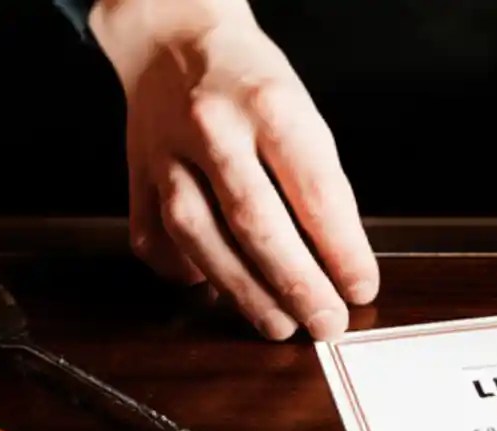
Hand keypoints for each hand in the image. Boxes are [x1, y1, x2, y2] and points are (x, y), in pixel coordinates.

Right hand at [90, 0, 377, 340]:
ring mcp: (166, 154)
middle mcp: (213, 128)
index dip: (341, 250)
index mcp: (270, 106)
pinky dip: (187, 273)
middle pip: (256, 222)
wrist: (175, 40)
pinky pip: (155, 240)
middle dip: (296, 284)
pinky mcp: (135, 176)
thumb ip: (319, 189)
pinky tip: (215, 289)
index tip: (360, 289)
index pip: (315, 191)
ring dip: (244, 292)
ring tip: (280, 324)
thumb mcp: (305, 118)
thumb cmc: (253, 86)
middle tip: (325, 322)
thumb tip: (340, 267)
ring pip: (201, 237)